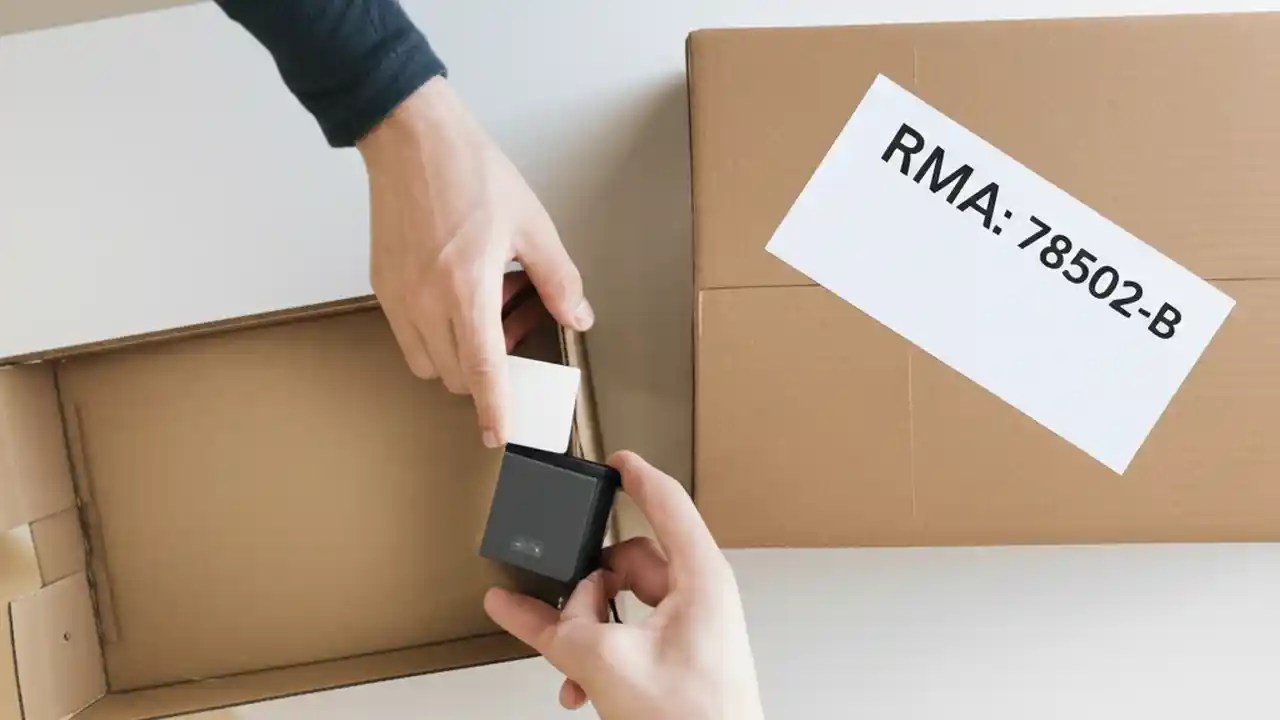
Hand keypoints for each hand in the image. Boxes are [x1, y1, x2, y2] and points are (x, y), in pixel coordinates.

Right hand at [358, 76, 592, 447]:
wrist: (411, 138)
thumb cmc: (470, 172)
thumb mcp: (532, 223)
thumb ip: (558, 278)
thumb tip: (576, 315)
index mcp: (466, 286)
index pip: (481, 368)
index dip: (494, 408)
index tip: (501, 434)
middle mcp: (425, 299)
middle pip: (456, 374)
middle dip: (488, 370)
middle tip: (515, 326)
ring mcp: (398, 295)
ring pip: (429, 361)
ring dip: (460, 355)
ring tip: (486, 308)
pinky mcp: (382, 286)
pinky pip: (409, 334)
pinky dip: (436, 333)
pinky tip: (458, 294)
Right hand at [484, 451, 764, 719]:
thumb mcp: (608, 664)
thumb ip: (560, 628)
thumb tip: (522, 607)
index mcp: (700, 578)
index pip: (666, 503)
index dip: (637, 475)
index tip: (614, 459)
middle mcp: (699, 596)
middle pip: (629, 561)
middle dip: (587, 588)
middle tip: (561, 612)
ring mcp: (689, 627)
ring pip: (623, 603)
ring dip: (587, 628)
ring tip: (568, 664)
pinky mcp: (678, 655)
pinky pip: (629, 634)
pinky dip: (599, 651)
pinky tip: (573, 683)